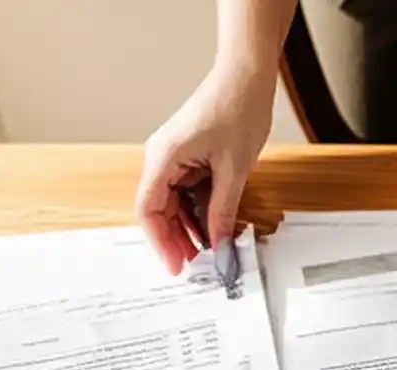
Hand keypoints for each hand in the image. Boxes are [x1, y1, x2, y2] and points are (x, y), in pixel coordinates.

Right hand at [136, 65, 274, 272]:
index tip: (176, 266)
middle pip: (159, 209)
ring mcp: (176, 156)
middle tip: (198, 265)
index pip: (148, 210)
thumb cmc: (238, 108)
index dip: (159, 242)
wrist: (248, 76)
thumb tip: (219, 244)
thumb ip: (223, 210)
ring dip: (191, 227)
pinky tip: (216, 227)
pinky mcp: (190, 156)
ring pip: (175, 203)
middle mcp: (162, 157)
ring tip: (212, 250)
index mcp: (163, 157)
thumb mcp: (234, 169)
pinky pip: (189, 190)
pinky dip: (201, 210)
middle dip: (176, 239)